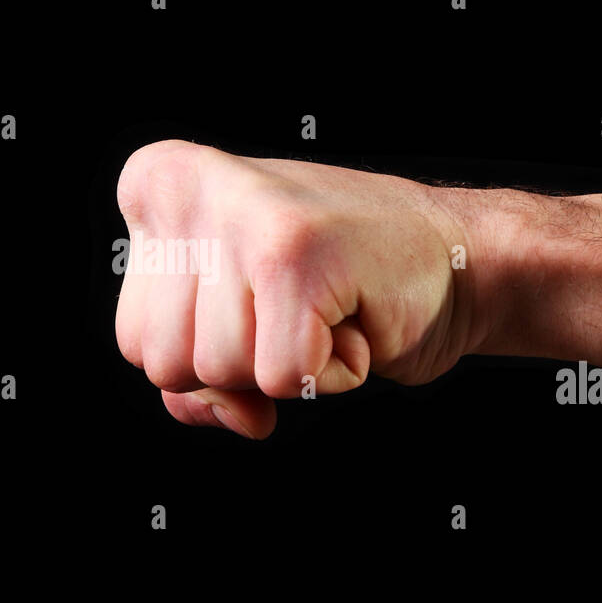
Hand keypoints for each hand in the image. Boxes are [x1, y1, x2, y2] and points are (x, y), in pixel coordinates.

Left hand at [115, 140, 475, 436]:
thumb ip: (196, 373)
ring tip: (331, 308)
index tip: (269, 305)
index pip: (137, 341)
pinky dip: (335, 374)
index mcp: (159, 185)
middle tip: (305, 311)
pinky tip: (358, 318)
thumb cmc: (355, 287)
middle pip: (168, 363)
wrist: (464, 261)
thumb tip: (232, 417)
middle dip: (246, 366)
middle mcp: (190, 187)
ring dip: (292, 367)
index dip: (213, 357)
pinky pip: (282, 380)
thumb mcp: (244, 320)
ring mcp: (241, 215)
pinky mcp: (292, 255)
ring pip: (220, 373)